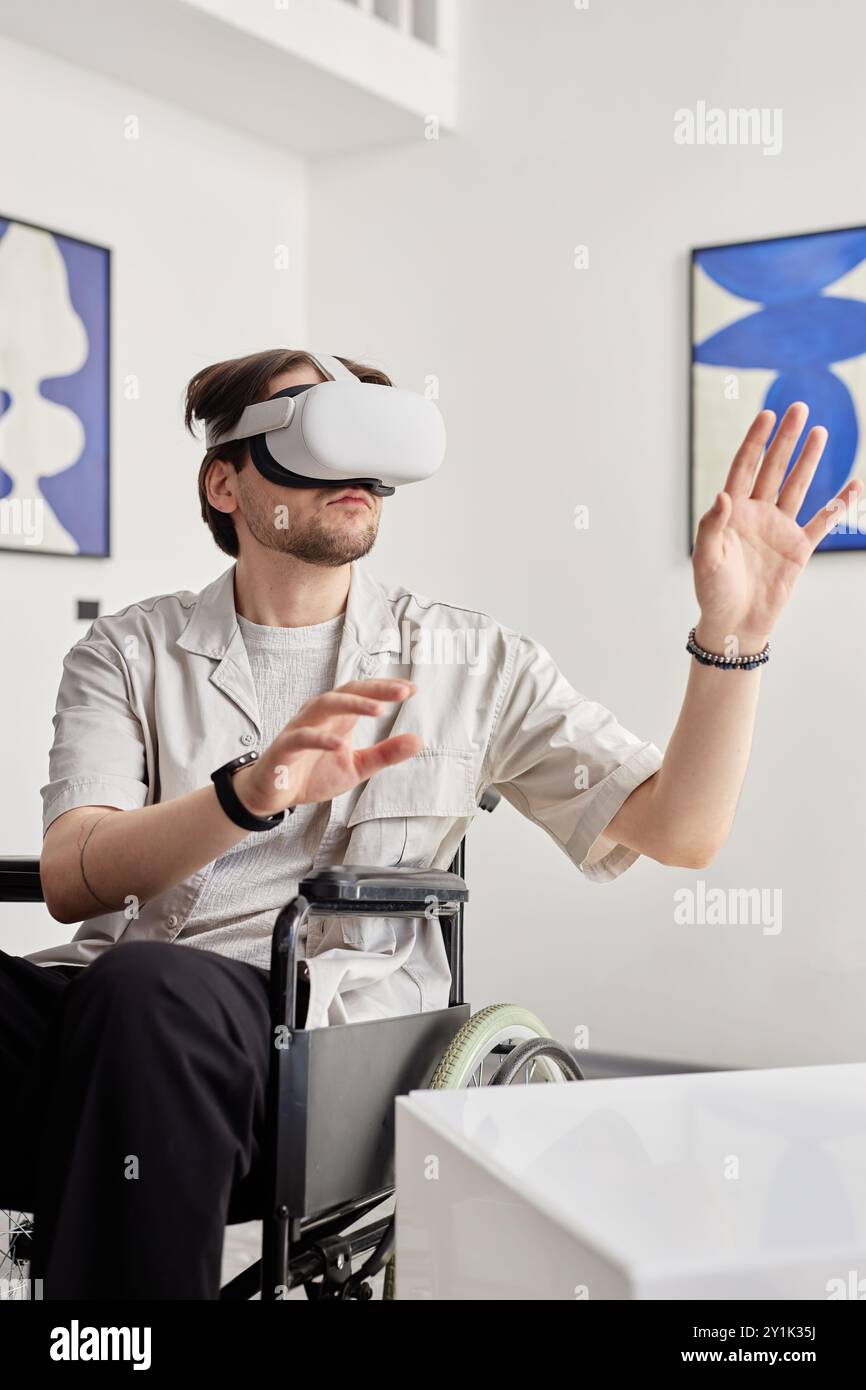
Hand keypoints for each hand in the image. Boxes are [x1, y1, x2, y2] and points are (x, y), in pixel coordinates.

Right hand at [232, 679, 420, 816]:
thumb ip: (385, 754)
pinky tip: (338, 744)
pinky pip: (302, 737)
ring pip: (325, 705)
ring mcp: (301, 728)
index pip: (363, 693)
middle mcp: (319, 715)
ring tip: (379, 710)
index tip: (412, 690)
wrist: (275, 795)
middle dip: (375, 690)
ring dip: (352, 705)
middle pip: (347, 691)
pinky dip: (320, 738)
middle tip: (402, 692)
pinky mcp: (285, 747)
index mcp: (338, 716)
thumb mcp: (356, 767)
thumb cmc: (314, 774)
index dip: (386, 689)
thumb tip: (418, 740)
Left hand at [693, 402, 862, 654]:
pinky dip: (840, 504)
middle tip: (799, 408)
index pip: (744, 467)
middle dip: (786, 439)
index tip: (767, 415)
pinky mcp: (798, 549)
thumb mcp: (706, 559)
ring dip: (808, 460)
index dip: (755, 441)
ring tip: (820, 431)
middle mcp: (757, 514)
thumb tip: (722, 495)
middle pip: (773, 468)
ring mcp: (779, 529)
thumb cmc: (713, 592)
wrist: (735, 624)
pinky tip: (854, 484)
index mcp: (732, 512)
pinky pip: (823, 521)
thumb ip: (711, 526)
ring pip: (797, 486)